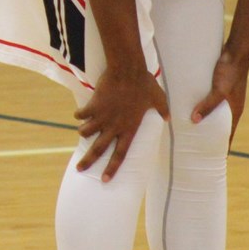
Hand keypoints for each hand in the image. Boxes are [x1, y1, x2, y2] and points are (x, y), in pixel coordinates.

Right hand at [74, 65, 168, 181]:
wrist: (128, 70)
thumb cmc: (144, 83)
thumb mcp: (158, 98)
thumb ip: (163, 110)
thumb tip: (168, 118)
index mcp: (130, 129)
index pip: (120, 155)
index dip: (112, 168)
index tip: (104, 180)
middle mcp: (114, 127)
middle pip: (98, 149)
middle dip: (88, 161)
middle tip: (80, 169)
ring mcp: (102, 117)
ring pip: (86, 132)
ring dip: (83, 132)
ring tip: (83, 130)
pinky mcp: (93, 105)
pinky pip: (81, 115)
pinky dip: (79, 115)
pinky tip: (80, 112)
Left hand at [191, 46, 248, 143]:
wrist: (235, 51)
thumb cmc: (231, 72)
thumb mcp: (219, 90)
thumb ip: (208, 104)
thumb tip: (194, 120)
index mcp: (235, 111)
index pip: (228, 133)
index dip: (223, 145)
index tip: (215, 157)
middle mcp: (231, 105)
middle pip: (220, 124)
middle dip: (210, 133)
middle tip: (196, 144)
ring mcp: (225, 96)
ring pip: (214, 112)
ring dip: (204, 118)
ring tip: (189, 127)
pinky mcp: (218, 86)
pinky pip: (209, 100)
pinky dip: (201, 105)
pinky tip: (189, 106)